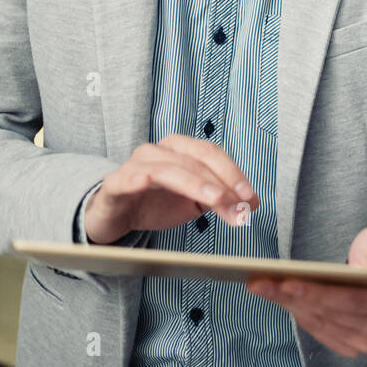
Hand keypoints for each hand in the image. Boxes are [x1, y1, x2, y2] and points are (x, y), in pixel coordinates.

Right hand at [83, 134, 256, 244]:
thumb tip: (251, 203)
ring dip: (197, 184)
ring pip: (171, 168)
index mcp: (180, 150)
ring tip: (216, 200)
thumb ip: (221, 200)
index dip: (233, 173)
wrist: (115, 216)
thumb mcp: (194, 204)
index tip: (249, 196)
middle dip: (222, 182)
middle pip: (196, 158)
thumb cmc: (154, 204)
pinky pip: (131, 176)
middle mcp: (160, 151)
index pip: (212, 154)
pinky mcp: (116, 182)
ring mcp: (137, 164)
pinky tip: (153, 183)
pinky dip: (143, 177)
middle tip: (239, 204)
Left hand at [246, 225, 366, 356]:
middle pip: (332, 315)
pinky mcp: (351, 344)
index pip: (353, 301)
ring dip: (289, 306)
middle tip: (261, 282)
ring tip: (262, 286)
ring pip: (321, 324)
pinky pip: (319, 332)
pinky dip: (298, 313)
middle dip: (293, 298)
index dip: (320, 293)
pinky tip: (278, 297)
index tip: (288, 281)